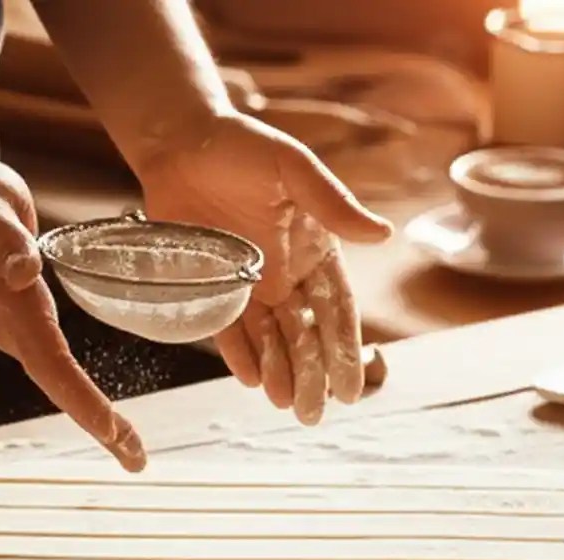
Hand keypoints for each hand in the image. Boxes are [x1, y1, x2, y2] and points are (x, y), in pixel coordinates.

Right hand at [0, 159, 146, 470]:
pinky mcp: (26, 324)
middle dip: (98, 425)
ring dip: (95, 418)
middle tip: (137, 463)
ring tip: (132, 452)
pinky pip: (59, 369)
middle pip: (61, 387)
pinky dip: (84, 397)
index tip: (110, 430)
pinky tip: (107, 419)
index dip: (81, 398)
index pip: (53, 362)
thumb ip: (6, 239)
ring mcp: (20, 331)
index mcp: (14, 308)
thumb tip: (23, 272)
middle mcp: (17, 329)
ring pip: (61, 383)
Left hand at [133, 112, 392, 424]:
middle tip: (315, 414)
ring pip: (271, 339)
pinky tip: (250, 381)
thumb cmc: (242, 145)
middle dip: (313, 375)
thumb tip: (383, 234)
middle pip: (306, 334)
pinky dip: (240, 355)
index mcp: (315, 249)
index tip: (354, 387)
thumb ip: (332, 202)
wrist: (180, 141)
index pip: (336, 308)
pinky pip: (229, 329)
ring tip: (286, 406)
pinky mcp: (213, 286)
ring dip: (280, 373)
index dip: (345, 348)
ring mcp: (250, 284)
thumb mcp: (292, 167)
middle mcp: (287, 273)